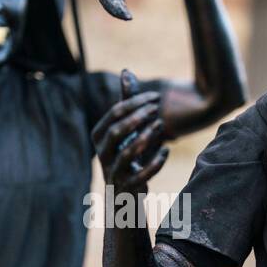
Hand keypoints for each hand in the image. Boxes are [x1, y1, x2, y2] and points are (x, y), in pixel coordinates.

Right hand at [91, 69, 167, 193]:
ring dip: (146, 137)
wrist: (123, 195)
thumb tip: (126, 71)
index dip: (134, 102)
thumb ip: (127, 101)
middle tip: (157, 108)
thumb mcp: (126, 128)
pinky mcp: (127, 187)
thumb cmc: (125, 156)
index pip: (114, 114)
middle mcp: (102, 153)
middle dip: (137, 117)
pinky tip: (166, 151)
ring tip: (161, 126)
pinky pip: (141, 176)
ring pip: (126, 153)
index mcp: (99, 136)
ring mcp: (114, 171)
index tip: (155, 97)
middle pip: (116, 131)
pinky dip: (155, 163)